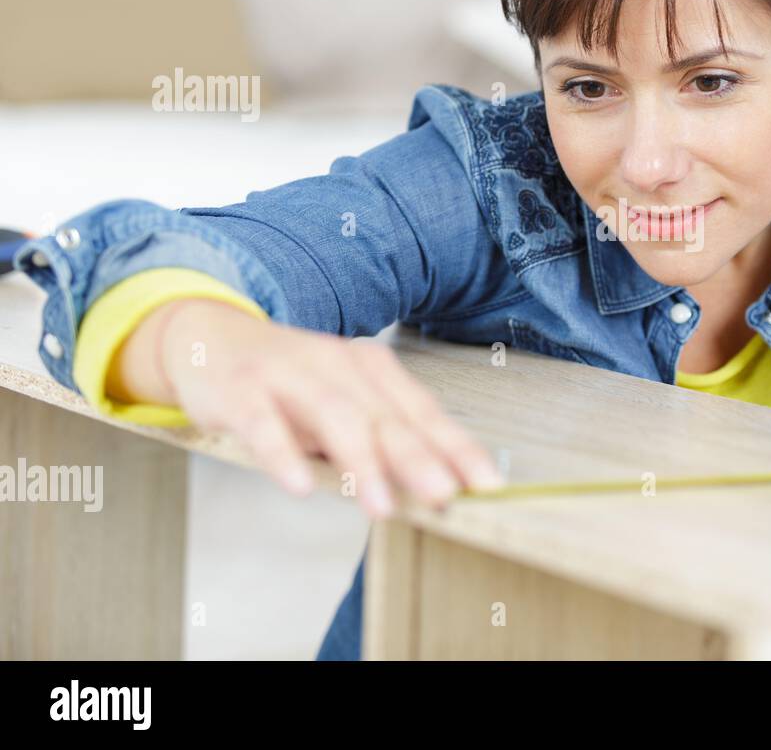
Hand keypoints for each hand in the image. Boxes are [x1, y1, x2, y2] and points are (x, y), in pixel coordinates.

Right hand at [108, 299, 503, 517]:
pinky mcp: (241, 389)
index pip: (422, 412)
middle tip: (445, 495)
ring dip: (360, 463)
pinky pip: (263, 423)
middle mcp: (337, 364)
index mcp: (371, 368)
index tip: (487, 484)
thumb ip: (384, 440)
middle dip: (418, 457)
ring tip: (381, 506)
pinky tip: (298, 485)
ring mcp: (289, 374)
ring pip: (334, 416)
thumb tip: (441, 487)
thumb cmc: (292, 384)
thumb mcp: (344, 405)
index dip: (456, 448)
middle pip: (386, 416)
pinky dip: (282, 454)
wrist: (210, 338)